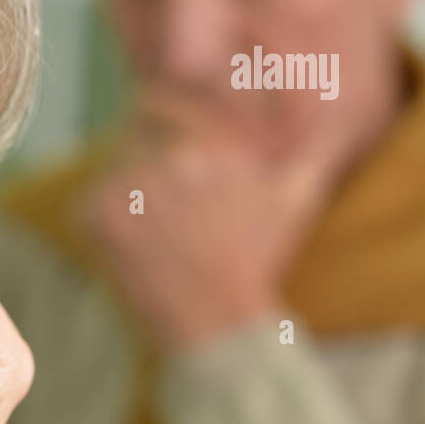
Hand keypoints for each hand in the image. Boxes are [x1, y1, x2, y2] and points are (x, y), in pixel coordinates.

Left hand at [76, 95, 343, 352]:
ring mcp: (134, 183)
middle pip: (131, 135)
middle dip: (140, 160)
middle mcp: (173, 155)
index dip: (151, 116)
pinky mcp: (101, 214)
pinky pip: (88, 205)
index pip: (157, 102)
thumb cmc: (258, 261)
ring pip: (111, 171)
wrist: (220, 321)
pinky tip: (134, 250)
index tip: (150, 135)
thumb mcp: (295, 201)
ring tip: (154, 233)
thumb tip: (336, 128)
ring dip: (123, 193)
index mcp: (214, 141)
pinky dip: (101, 224)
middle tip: (157, 204)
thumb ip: (314, 153)